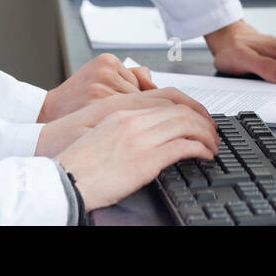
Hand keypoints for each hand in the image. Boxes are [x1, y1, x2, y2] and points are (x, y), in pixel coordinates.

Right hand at [34, 87, 210, 158]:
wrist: (62, 179)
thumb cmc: (76, 162)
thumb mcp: (99, 132)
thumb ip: (124, 124)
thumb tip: (144, 130)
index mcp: (122, 111)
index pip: (166, 97)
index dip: (189, 105)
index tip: (199, 116)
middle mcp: (133, 120)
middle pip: (181, 109)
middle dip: (203, 119)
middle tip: (213, 131)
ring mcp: (140, 138)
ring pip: (187, 124)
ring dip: (206, 134)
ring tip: (212, 144)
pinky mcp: (145, 160)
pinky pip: (183, 146)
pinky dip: (200, 148)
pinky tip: (204, 155)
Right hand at [37, 53, 156, 122]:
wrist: (51, 109)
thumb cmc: (80, 96)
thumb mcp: (103, 76)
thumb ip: (133, 75)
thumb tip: (154, 84)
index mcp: (108, 61)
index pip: (140, 81)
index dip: (136, 98)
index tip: (128, 105)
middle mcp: (105, 71)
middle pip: (138, 94)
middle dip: (132, 108)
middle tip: (115, 114)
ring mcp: (100, 88)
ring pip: (132, 107)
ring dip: (125, 117)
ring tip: (106, 118)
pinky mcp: (95, 106)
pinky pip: (120, 117)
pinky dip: (117, 124)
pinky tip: (106, 125)